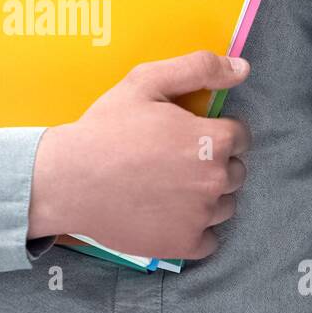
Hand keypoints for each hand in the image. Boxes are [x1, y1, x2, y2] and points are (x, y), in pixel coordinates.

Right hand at [28, 51, 250, 259]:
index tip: (188, 137)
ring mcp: (200, 216)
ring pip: (225, 206)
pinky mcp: (184, 244)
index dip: (216, 132)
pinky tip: (168, 215)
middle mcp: (213, 180)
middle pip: (236, 172)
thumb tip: (242, 68)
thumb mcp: (146, 81)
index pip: (241, 137)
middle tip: (175, 162)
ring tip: (170, 188)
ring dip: (207, 197)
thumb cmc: (106, 128)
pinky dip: (195, 230)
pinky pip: (210, 240)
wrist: (68, 180)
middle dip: (213, 165)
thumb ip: (198, 68)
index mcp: (212, 140)